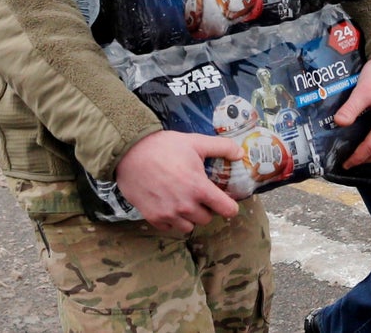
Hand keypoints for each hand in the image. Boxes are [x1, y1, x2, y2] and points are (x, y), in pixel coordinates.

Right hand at [115, 131, 243, 231]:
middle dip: (207, 208)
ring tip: (184, 200)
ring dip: (190, 216)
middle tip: (199, 194)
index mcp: (199, 188)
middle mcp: (185, 206)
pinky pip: (170, 227)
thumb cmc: (164, 146)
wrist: (130, 152)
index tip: (225, 200)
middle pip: (207, 218)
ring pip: (189, 226)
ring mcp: (168, 214)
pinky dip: (172, 219)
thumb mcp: (196, 142)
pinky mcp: (153, 217)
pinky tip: (169, 204)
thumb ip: (221, 147)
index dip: (229, 205)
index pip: (226, 209)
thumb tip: (241, 154)